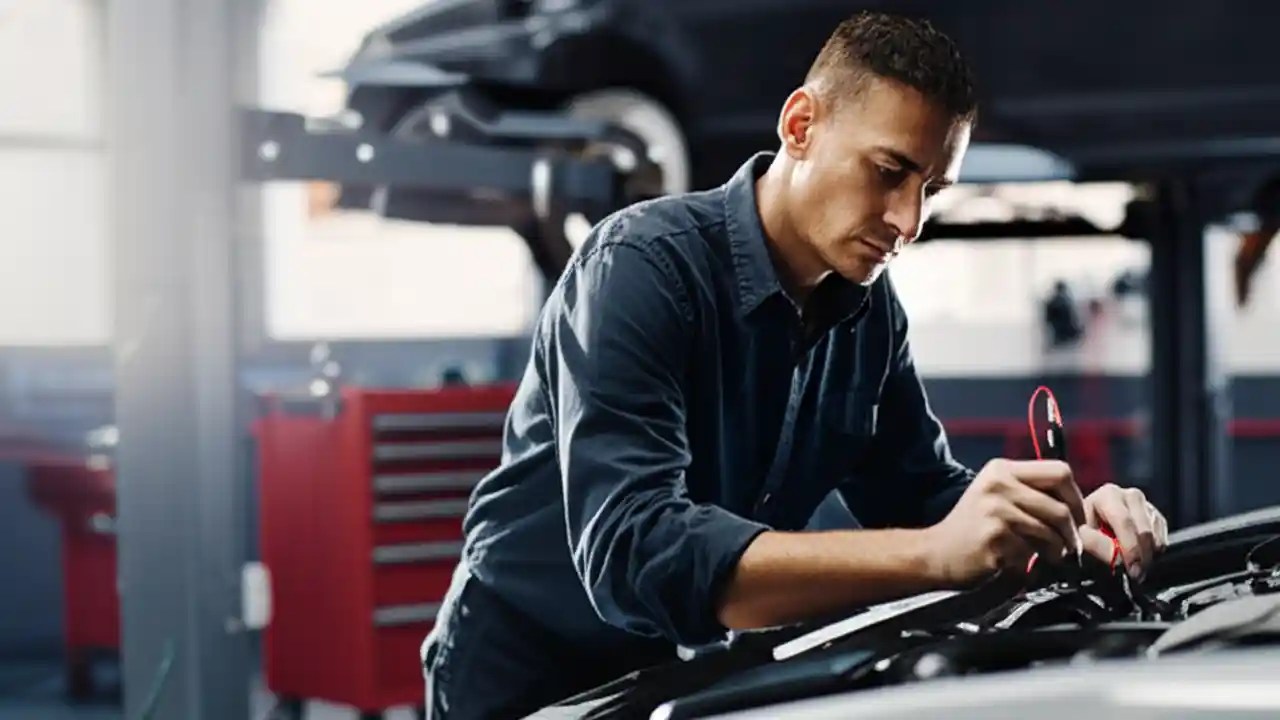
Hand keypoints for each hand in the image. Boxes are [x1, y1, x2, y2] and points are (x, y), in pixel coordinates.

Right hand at [925, 459, 1086, 585]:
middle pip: (1060, 506)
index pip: (1060, 471)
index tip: (1076, 518)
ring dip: (1057, 550)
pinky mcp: (995, 536)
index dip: (1076, 497)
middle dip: (1072, 531)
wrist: (937, 552)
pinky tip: (1021, 562)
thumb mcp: (997, 495)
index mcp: (1002, 469)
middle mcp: (998, 484)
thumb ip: (1030, 491)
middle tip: (1071, 546)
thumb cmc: (974, 527)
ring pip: (1051, 531)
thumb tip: (1075, 503)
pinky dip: (1032, 560)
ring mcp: (995, 510)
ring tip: (1050, 556)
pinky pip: (1032, 551)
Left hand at [1081, 484, 1167, 580]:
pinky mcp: (1155, 517)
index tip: (1132, 570)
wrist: (1089, 528)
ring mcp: (1146, 505)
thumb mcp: (1081, 537)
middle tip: (1136, 575)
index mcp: (1107, 495)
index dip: (1130, 547)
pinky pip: (1162, 538)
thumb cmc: (1082, 532)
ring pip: (1155, 536)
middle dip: (1141, 556)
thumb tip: (1117, 558)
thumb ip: (1096, 544)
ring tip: (1136, 569)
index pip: (1124, 521)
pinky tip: (1141, 558)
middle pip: (1144, 530)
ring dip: (1148, 556)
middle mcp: (1129, 496)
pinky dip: (1154, 552)